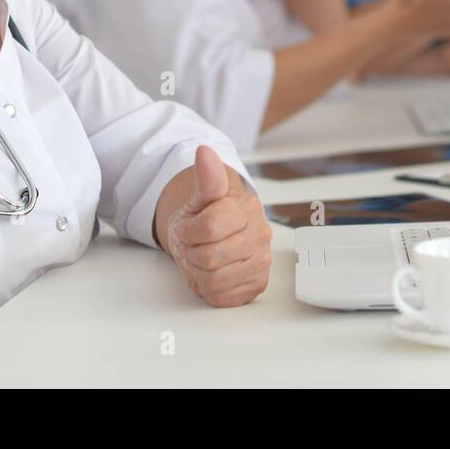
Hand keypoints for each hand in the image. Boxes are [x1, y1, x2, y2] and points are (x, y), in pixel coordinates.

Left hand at [160, 146, 271, 306]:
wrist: (212, 236)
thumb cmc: (204, 216)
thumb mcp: (200, 196)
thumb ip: (206, 177)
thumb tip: (205, 152)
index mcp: (247, 208)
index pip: (209, 227)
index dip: (189, 230)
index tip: (188, 227)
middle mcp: (260, 235)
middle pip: (210, 256)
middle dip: (192, 251)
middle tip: (194, 244)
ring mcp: (261, 262)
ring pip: (215, 279)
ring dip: (199, 270)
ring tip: (202, 257)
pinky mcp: (256, 285)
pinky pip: (222, 296)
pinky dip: (209, 287)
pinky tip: (212, 272)